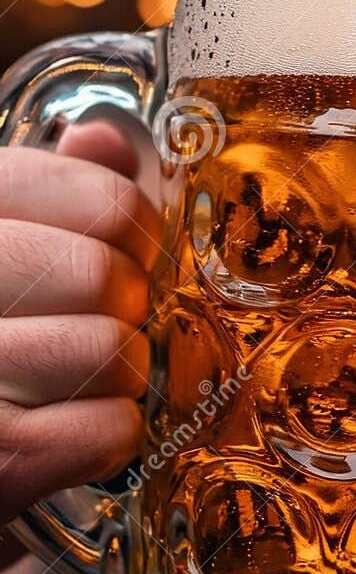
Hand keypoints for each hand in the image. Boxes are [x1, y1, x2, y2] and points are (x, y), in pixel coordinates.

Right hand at [0, 123, 159, 524]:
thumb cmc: (4, 341)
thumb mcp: (12, 249)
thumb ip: (58, 191)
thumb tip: (102, 136)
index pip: (81, 194)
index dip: (127, 228)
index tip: (120, 252)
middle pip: (102, 276)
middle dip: (124, 309)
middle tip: (98, 327)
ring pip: (108, 354)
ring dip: (117, 378)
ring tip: (75, 384)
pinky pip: (106, 430)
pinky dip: (107, 437)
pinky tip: (71, 433)